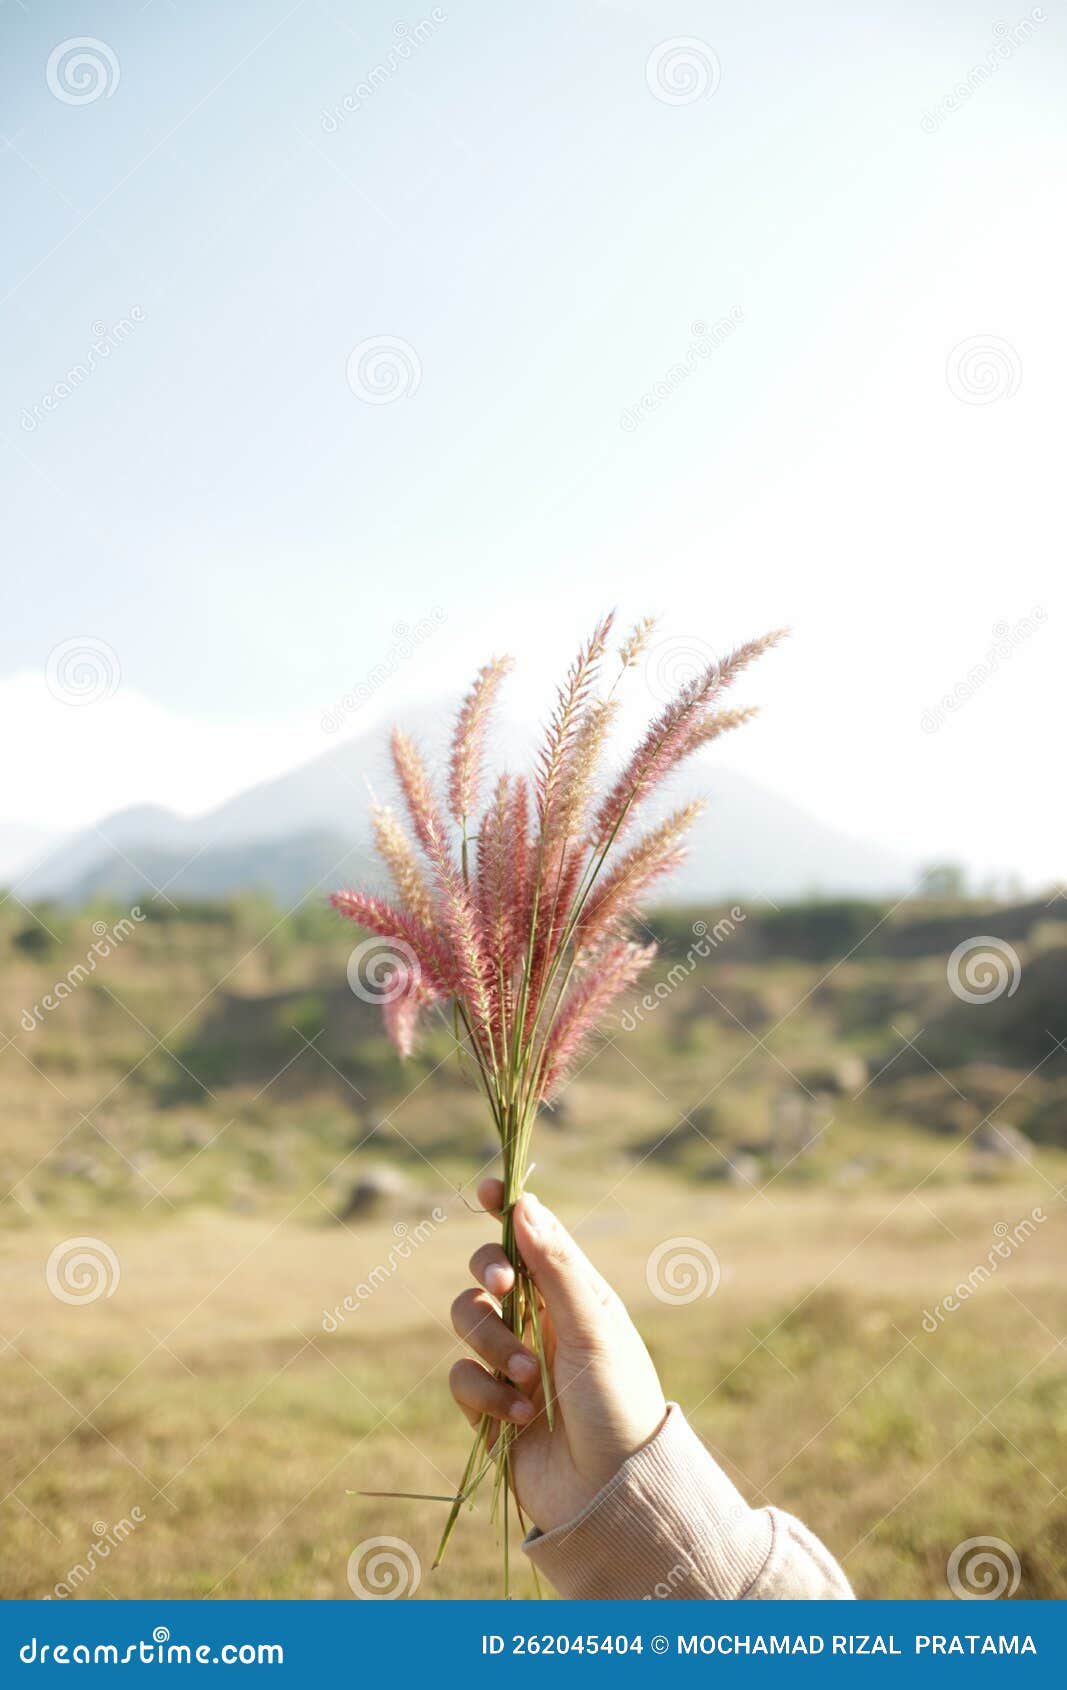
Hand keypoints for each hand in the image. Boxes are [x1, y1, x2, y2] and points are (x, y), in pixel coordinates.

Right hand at [449, 1179, 666, 1534]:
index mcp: (572, 1295)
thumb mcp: (594, 1326)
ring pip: (467, 1319)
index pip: (532, 1238)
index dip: (506, 1210)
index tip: (487, 1191)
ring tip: (530, 1379)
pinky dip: (486, 1394)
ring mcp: (510, 1363)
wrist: (611, 1493)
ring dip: (493, 1343)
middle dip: (488, 1271)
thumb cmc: (618, 1403)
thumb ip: (556, 1265)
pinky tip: (521, 1418)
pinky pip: (460, 1377)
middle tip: (505, 1284)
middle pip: (487, 1270)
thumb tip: (524, 1202)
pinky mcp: (488, 1406)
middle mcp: (539, 1322)